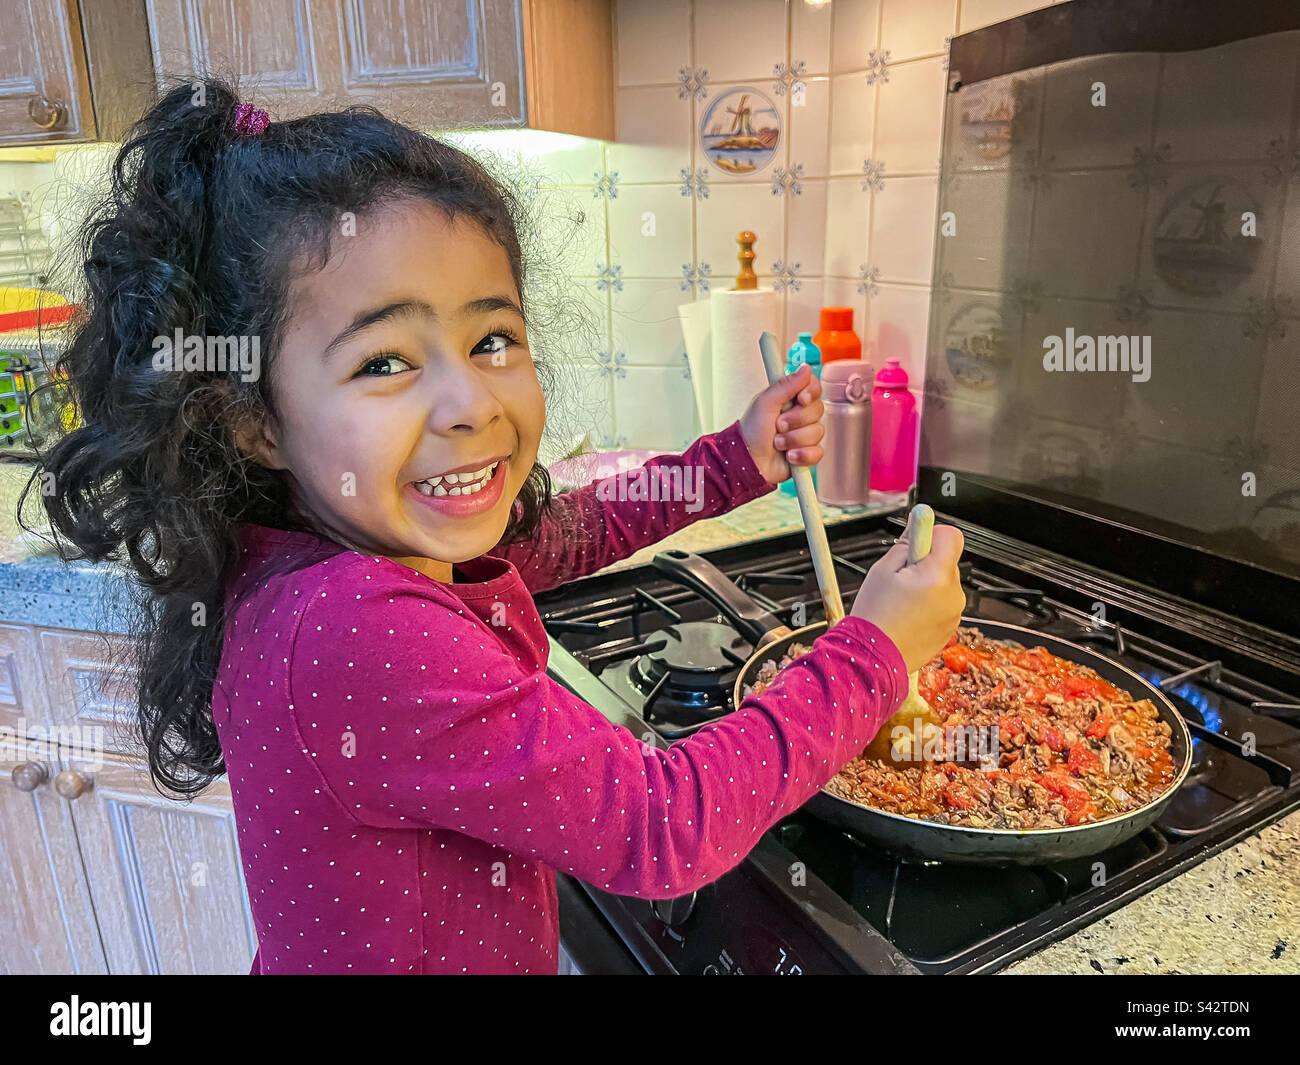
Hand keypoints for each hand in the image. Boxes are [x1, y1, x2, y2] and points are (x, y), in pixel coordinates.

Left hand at [739, 362, 824, 483]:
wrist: (748, 461)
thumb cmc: (751, 432)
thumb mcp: (766, 403)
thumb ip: (787, 384)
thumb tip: (805, 368)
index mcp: (789, 399)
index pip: (813, 387)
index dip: (810, 393)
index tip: (800, 399)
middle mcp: (799, 415)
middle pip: (818, 410)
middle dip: (796, 420)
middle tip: (778, 425)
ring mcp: (804, 434)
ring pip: (817, 432)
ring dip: (794, 439)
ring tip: (778, 443)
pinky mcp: (807, 453)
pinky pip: (817, 452)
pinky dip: (802, 455)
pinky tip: (789, 456)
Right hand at [850, 524, 965, 672]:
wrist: (874, 659)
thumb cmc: (875, 617)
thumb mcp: (882, 570)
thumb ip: (906, 544)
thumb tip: (920, 521)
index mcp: (937, 576)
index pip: (952, 535)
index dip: (932, 533)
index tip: (916, 539)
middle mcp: (953, 594)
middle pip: (947, 559)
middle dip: (925, 561)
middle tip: (899, 576)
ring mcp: (954, 613)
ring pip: (944, 582)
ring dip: (927, 583)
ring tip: (900, 600)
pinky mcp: (950, 627)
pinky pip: (942, 603)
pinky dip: (928, 603)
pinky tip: (907, 614)